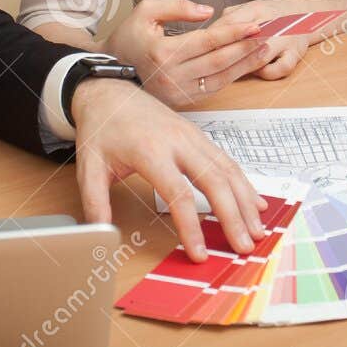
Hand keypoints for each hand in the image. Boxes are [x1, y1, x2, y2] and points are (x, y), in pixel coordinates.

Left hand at [70, 78, 267, 260]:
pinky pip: (227, 161)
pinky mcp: (199, 136)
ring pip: (227, 170)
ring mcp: (193, 136)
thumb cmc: (102, 130)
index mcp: (150, 151)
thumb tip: (101, 235)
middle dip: (233, 216)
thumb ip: (95, 202)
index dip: (192, 227)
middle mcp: (178, 141)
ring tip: (257, 231)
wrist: (109, 92)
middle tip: (244, 246)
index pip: (178, 194)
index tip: (199, 254)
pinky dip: (244, 183)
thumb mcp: (88, 166)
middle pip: (214, 182)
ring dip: (245, 202)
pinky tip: (255, 203)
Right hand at [102, 0, 273, 106]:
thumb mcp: (145, 11)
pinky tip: (246, 65)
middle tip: (269, 35)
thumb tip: (207, 11)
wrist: (106, 75)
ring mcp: (177, 92)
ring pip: (220, 77)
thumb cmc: (126, 40)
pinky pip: (213, 88)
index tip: (254, 24)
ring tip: (265, 49)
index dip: (234, 32)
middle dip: (247, 47)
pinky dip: (233, 76)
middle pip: (219, 60)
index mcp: (163, 52)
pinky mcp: (181, 101)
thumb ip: (177, 7)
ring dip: (245, 63)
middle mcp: (171, 75)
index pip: (207, 41)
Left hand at [215, 0, 324, 80]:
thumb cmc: (269, 15)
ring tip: (231, 70)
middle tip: (210, 63)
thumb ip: (228, 19)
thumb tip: (205, 34)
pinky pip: (280, 69)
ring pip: (261, 57)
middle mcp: (273, 23)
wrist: (304, 15)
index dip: (214, 37)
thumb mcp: (248, 9)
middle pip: (245, 41)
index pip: (231, 23)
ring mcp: (285, 40)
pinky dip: (267, 73)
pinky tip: (257, 71)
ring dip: (244, 66)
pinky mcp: (295, 54)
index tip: (200, 47)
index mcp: (257, 9)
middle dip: (226, 54)